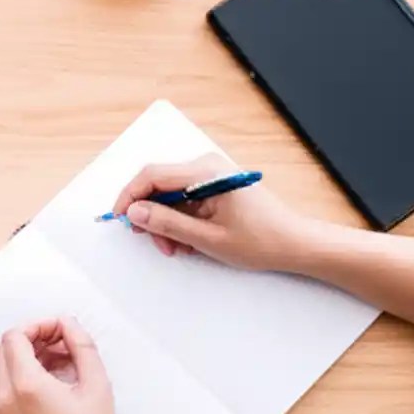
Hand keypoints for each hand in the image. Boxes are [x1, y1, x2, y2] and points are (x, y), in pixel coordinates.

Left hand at [0, 317, 115, 413]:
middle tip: (54, 348)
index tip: (58, 333)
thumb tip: (66, 321)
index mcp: (27, 385)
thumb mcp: (98, 387)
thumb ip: (82, 346)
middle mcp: (2, 399)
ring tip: (37, 362)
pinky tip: (15, 380)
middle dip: (25, 339)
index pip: (14, 336)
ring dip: (7, 356)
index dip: (36, 327)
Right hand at [111, 154, 310, 271]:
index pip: (152, 175)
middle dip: (151, 216)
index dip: (130, 196)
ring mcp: (211, 175)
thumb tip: (134, 212)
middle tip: (158, 244)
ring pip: (170, 195)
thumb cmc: (260, 241)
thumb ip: (167, 223)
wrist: (294, 243)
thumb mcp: (207, 238)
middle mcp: (207, 166)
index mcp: (206, 172)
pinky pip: (184, 200)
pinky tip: (188, 241)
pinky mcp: (214, 186)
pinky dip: (179, 220)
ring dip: (166, 222)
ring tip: (178, 248)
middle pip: (159, 185)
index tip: (119, 219)